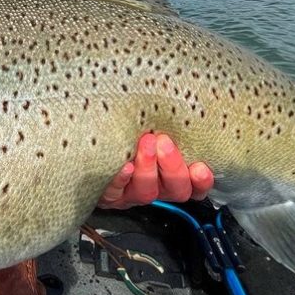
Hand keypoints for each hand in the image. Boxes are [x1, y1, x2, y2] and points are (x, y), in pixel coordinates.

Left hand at [97, 132, 212, 209]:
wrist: (92, 141)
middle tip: (164, 142)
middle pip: (176, 189)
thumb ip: (170, 122)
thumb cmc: (132, 128)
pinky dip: (120, 178)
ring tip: (145, 144)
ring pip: (147, 192)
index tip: (200, 167)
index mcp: (174, 175)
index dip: (201, 181)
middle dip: (172, 166)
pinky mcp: (109, 195)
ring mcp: (133, 193)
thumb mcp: (155, 124)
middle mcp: (157, 187)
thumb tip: (184, 99)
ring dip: (148, 168)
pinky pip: (115, 192)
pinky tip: (123, 165)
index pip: (196, 184)